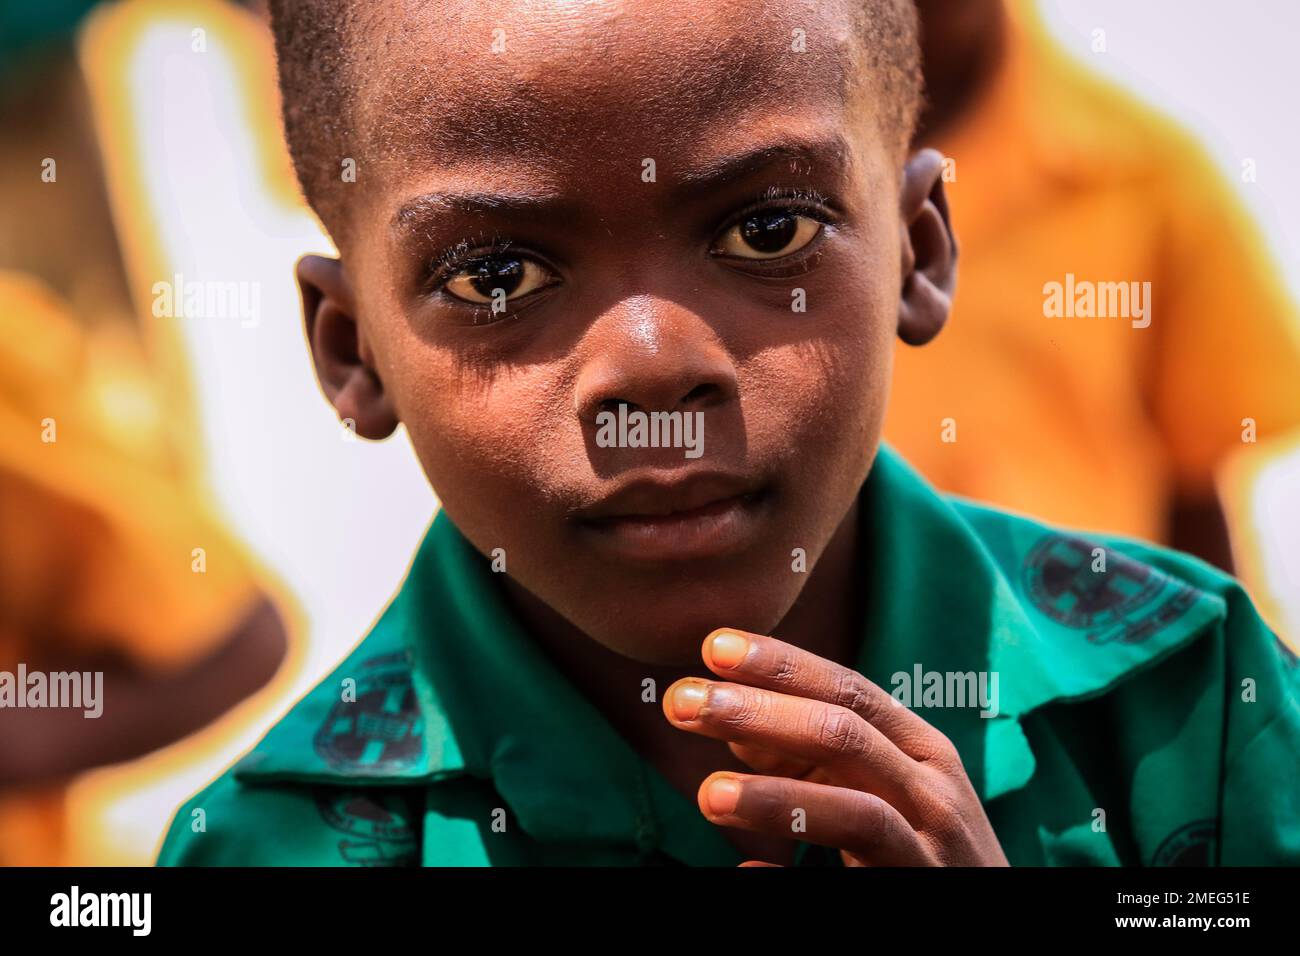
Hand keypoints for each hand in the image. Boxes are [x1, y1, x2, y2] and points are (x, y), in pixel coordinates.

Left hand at [662, 628, 1008, 865]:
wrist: (991, 920)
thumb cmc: (921, 852)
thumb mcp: (875, 790)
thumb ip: (810, 760)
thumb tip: (732, 730)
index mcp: (920, 749)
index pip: (848, 688)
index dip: (782, 665)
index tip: (715, 647)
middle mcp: (934, 790)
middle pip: (844, 734)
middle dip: (759, 712)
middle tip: (683, 703)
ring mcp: (932, 850)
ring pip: (855, 809)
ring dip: (776, 798)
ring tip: (709, 793)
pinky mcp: (920, 894)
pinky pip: (860, 876)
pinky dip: (797, 877)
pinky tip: (749, 869)